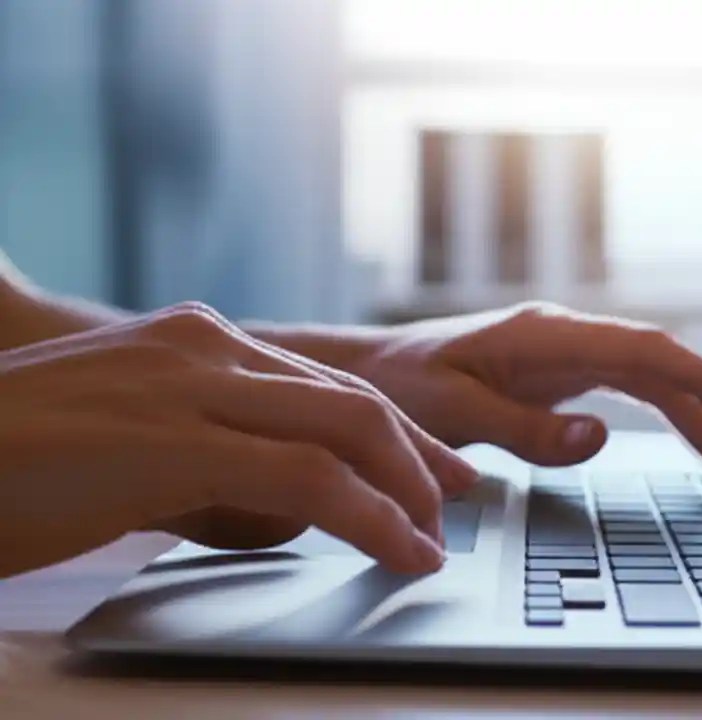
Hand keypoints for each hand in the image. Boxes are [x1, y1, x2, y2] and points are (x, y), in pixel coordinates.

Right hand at [0, 303, 474, 577]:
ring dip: (407, 491)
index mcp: (192, 340)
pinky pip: (309, 479)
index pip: (324, 384)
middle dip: (419, 457)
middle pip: (353, 400)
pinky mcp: (176, 440)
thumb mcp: (133, 451)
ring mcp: (190, 385)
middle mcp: (202, 346)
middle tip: (459, 501)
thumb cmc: (10, 466)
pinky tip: (399, 550)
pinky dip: (373, 518)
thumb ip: (212, 466)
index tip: (434, 466)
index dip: (394, 430)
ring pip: (348, 431)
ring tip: (432, 542)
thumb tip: (288, 508)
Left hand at [268, 303, 701, 495]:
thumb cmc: (403, 386)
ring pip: (658, 388)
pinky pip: (636, 395)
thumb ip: (525, 428)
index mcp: (547, 336)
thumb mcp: (452, 411)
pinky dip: (674, 420)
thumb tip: (601, 440)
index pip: (648, 353)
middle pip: (666, 375)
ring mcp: (572, 354)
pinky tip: (701, 444)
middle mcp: (570, 338)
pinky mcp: (568, 374)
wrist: (372, 369)